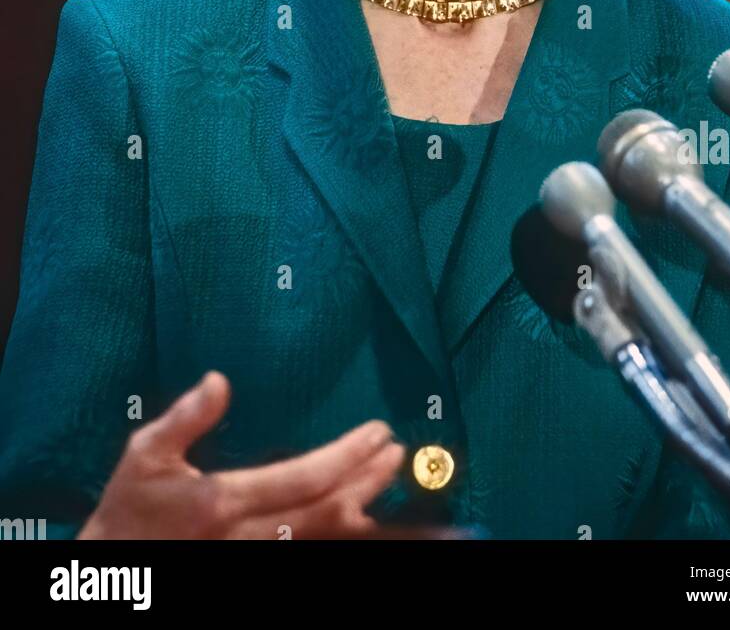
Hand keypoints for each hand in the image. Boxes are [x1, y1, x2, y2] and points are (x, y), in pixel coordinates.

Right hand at [77, 371, 406, 539]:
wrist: (111, 571)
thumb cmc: (130, 508)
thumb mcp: (144, 455)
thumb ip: (185, 418)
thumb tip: (219, 380)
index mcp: (222, 502)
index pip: (303, 479)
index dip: (347, 457)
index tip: (378, 433)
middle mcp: (246, 539)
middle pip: (326, 513)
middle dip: (367, 482)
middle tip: (396, 453)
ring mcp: (252, 561)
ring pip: (323, 540)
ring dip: (364, 511)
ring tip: (390, 479)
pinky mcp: (253, 571)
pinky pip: (309, 555)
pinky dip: (340, 535)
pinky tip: (361, 518)